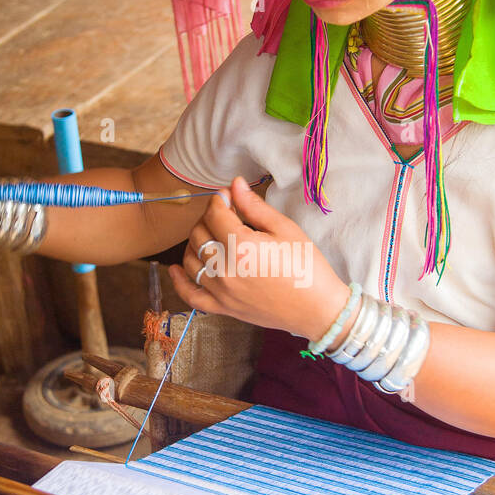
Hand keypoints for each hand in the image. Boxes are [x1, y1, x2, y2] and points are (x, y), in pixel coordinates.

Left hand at [169, 175, 351, 341]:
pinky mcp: (223, 308)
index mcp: (242, 247)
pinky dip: (180, 280)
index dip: (219, 199)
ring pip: (191, 260)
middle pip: (199, 235)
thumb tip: (235, 185)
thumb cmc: (307, 267)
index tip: (228, 196)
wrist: (317, 309)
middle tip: (224, 214)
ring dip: (195, 242)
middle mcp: (226, 270)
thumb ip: (255, 207)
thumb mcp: (285, 229)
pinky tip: (176, 268)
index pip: (215, 214)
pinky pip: (191, 295)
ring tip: (211, 235)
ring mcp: (222, 291)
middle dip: (208, 218)